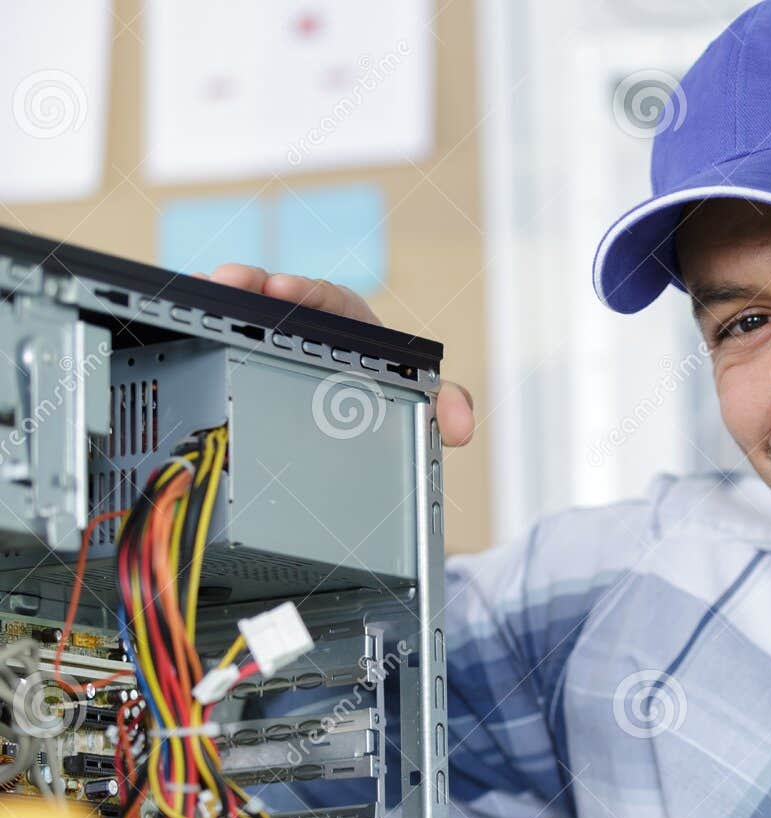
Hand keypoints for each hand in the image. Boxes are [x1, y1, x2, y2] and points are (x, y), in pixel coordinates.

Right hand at [203, 264, 474, 446]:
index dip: (310, 292)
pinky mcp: (254, 368)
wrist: (376, 450)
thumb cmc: (399, 410)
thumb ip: (449, 409)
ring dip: (220, 303)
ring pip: (249, 318)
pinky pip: (227, 342)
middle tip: (224, 279)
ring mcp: (282, 349)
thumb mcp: (425, 411)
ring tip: (191, 292)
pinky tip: (173, 324)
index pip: (335, 303)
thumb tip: (462, 419)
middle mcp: (317, 334)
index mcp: (358, 334)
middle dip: (252, 285)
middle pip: (281, 299)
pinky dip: (202, 330)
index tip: (285, 287)